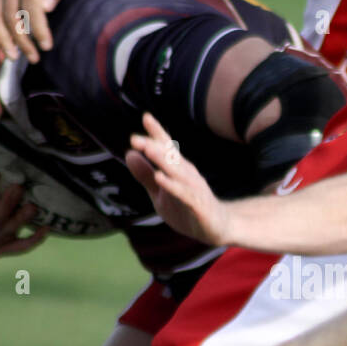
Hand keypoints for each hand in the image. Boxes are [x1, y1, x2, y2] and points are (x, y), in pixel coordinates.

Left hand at [127, 113, 232, 245]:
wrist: (217, 228)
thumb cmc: (186, 208)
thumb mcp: (160, 193)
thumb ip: (145, 175)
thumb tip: (129, 153)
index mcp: (178, 169)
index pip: (167, 148)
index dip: (157, 133)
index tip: (146, 117)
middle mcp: (187, 174)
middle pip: (170, 157)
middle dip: (153, 146)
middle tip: (135, 139)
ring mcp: (194, 189)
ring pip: (177, 172)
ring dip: (163, 160)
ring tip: (148, 150)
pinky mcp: (198, 205)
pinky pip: (184, 194)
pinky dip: (172, 185)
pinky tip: (160, 178)